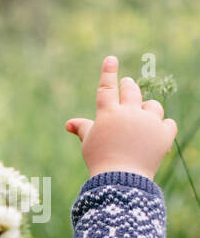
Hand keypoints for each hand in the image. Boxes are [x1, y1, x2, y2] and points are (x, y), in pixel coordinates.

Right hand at [66, 55, 176, 179]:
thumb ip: (83, 128)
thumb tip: (69, 123)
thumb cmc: (100, 161)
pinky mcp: (164, 133)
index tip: (111, 59)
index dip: (108, 72)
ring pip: (153, 106)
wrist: (121, 179)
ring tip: (144, 115)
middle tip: (128, 84)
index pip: (107, 88)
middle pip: (132, 91)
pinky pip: (167, 123)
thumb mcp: (88, 143)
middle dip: (129, 86)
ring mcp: (148, 122)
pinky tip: (157, 132)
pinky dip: (162, 127)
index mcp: (108, 114)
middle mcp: (130, 113)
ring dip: (148, 109)